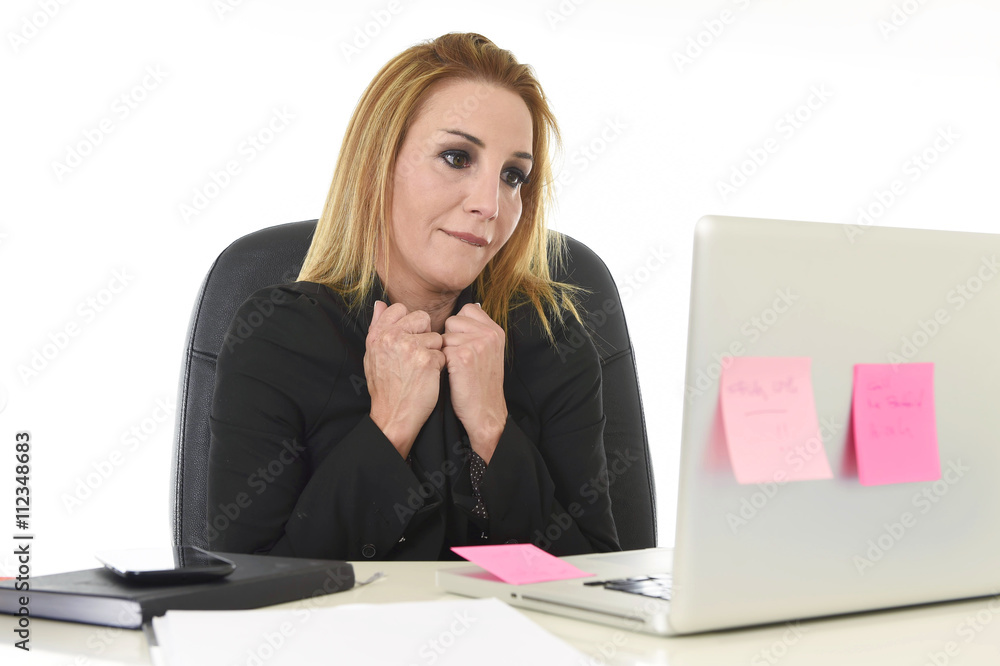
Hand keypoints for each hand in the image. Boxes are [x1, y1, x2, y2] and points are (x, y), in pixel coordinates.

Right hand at [365, 301, 444, 458]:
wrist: (393, 415)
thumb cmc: (385, 387)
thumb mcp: (373, 355)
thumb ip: (377, 327)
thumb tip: (380, 304)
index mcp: (378, 334)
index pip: (399, 309)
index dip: (410, 323)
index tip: (409, 337)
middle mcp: (392, 337)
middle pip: (422, 318)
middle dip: (425, 335)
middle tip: (417, 355)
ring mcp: (410, 347)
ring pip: (436, 337)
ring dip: (433, 352)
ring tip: (421, 369)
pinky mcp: (427, 360)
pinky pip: (443, 354)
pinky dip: (439, 367)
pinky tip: (428, 378)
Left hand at [442, 303, 507, 462]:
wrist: (485, 413)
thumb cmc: (481, 384)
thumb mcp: (488, 352)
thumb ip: (477, 332)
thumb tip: (459, 315)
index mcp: (496, 330)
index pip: (467, 309)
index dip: (459, 327)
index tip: (463, 344)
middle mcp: (489, 333)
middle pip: (452, 321)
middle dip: (450, 339)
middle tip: (462, 360)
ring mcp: (477, 343)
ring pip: (443, 336)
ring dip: (445, 352)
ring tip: (458, 369)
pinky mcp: (463, 356)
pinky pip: (440, 350)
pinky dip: (442, 363)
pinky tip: (453, 375)